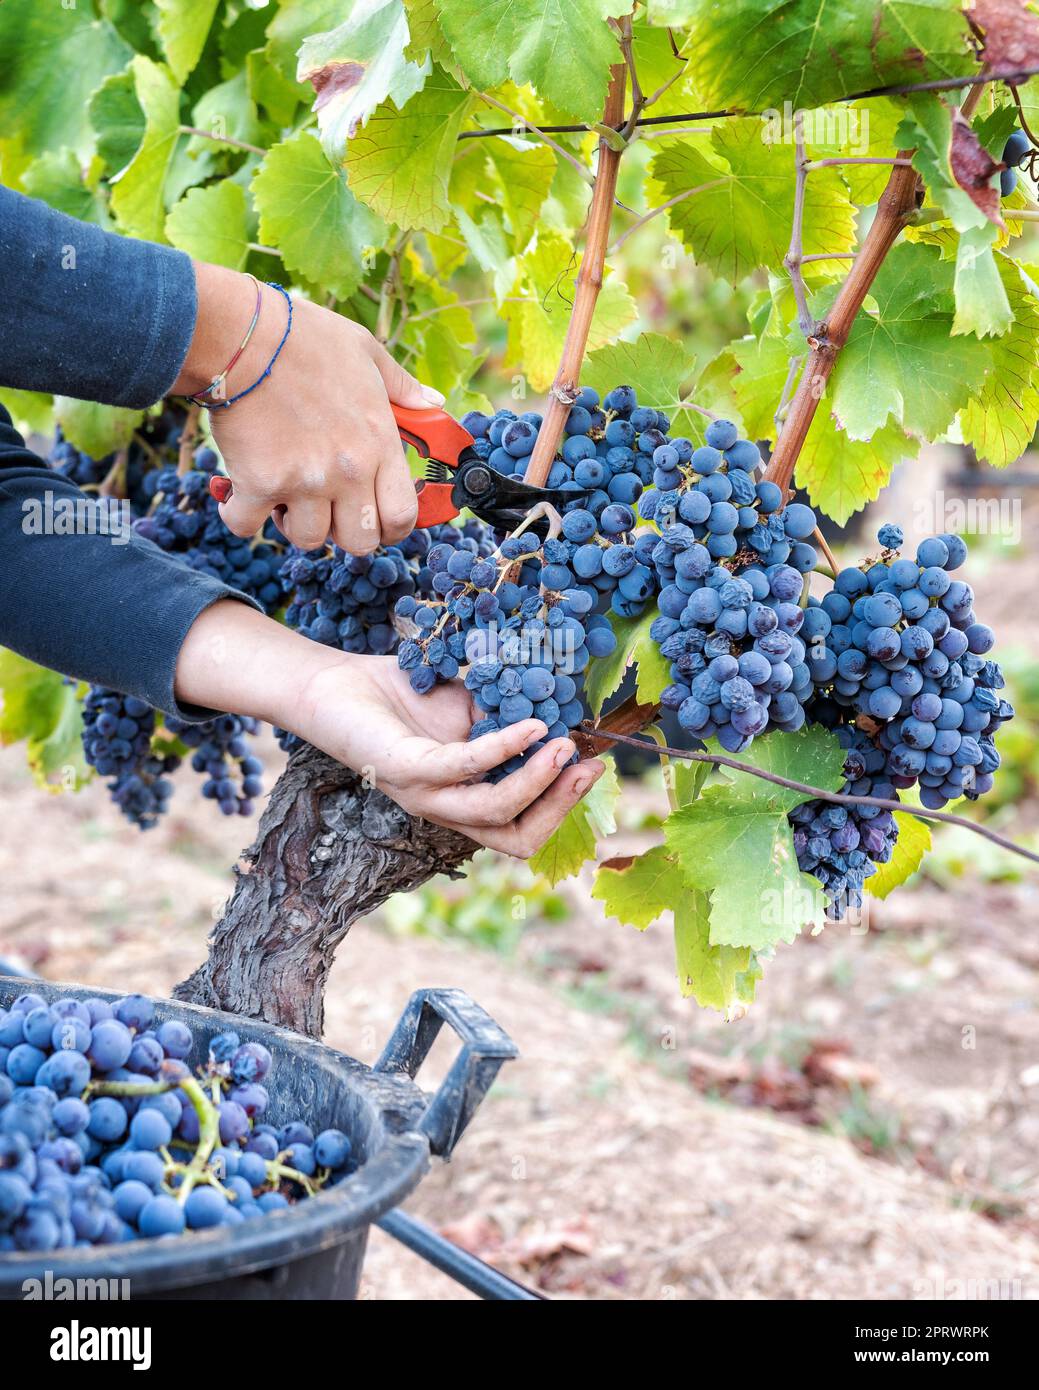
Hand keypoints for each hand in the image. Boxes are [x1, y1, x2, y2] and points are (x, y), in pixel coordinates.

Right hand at [172, 263, 441, 552]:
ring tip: (283, 491)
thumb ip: (403, 386)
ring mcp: (305, 481)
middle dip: (342, 531)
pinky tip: (239, 494)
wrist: (243, 334)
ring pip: (308, 540)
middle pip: (359, 542)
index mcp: (379, 444)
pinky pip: (248, 526)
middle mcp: (348, 471)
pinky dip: (240, 516)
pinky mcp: (260, 482)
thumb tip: (433, 402)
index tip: (374, 522)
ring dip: (293, 523)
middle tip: (324, 507)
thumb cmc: (304, 337)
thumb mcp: (367, 351)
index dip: (390, 530)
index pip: (402, 517)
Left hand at [175, 603, 605, 856]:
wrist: (334, 682)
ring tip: (563, 745)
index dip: (563, 806)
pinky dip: (503, 748)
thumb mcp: (471, 708)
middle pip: (516, 838)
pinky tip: (529, 724)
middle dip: (561, 805)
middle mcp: (444, 808)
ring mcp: (422, 793)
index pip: (522, 829)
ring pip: (494, 812)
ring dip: (538, 782)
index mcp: (463, 800)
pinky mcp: (402, 768)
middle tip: (588, 765)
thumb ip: (510, 717)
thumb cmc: (403, 694)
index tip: (593, 765)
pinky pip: (462, 767)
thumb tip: (562, 710)